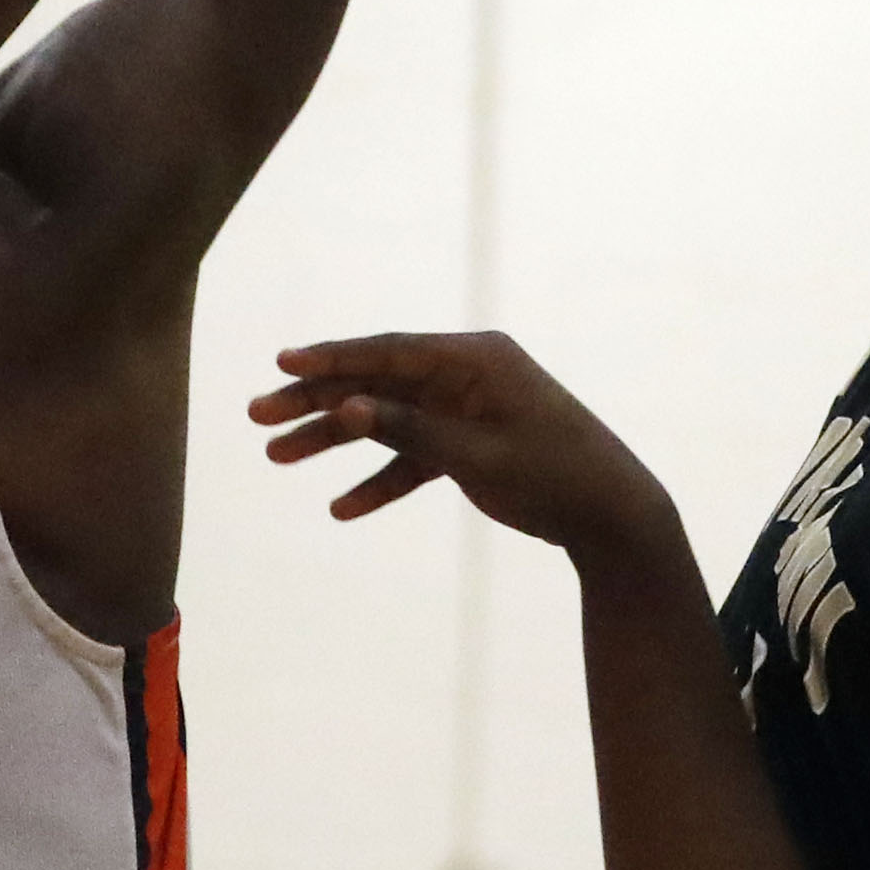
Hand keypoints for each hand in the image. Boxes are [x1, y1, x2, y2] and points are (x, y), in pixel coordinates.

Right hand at [250, 329, 687, 563]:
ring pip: (388, 420)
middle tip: (256, 415)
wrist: (613, 516)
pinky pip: (414, 458)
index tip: (280, 364)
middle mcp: (466, 375)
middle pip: (376, 383)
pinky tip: (343, 508)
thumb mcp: (477, 454)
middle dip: (316, 401)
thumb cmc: (553, 475)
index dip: (330, 358)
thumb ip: (410, 429)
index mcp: (474, 360)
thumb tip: (345, 406)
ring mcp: (468, 409)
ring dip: (336, 441)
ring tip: (276, 457)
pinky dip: (382, 480)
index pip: (388, 352)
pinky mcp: (471, 445)